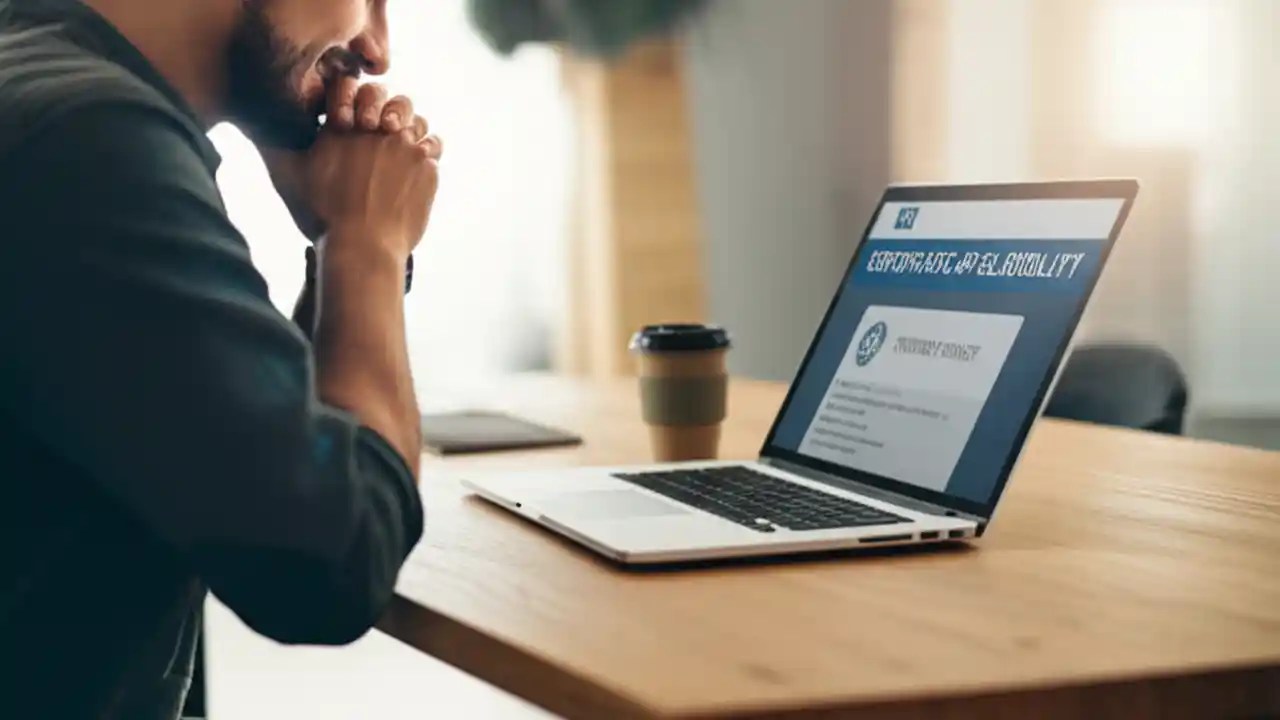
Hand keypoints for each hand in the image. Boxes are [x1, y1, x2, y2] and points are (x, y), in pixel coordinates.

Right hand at [262, 81, 436, 241]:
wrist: (362, 248)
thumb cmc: (322, 215)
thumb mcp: (289, 177)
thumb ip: (278, 144)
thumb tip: (264, 123)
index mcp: (342, 125)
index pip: (355, 87)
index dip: (357, 98)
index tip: (356, 119)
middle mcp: (376, 128)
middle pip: (393, 100)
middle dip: (389, 112)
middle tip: (382, 133)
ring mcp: (406, 146)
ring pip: (417, 121)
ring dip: (410, 132)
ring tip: (400, 152)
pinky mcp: (427, 166)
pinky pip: (433, 147)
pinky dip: (425, 155)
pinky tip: (413, 171)